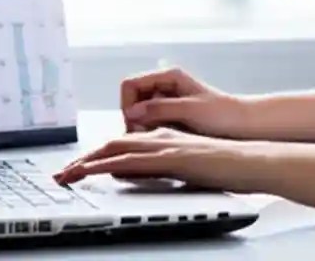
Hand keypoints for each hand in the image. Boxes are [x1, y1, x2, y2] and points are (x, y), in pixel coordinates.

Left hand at [52, 127, 267, 192]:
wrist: (252, 159)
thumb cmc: (229, 166)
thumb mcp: (190, 168)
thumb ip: (166, 170)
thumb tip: (146, 178)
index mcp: (165, 138)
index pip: (124, 145)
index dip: (98, 156)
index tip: (79, 170)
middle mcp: (160, 137)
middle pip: (111, 144)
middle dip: (83, 159)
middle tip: (61, 175)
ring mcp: (163, 146)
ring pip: (113, 150)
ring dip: (85, 163)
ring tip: (64, 176)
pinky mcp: (169, 158)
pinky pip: (129, 161)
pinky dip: (104, 166)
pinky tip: (89, 173)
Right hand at [120, 66, 250, 137]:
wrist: (246, 126)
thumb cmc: (225, 115)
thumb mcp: (190, 110)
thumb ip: (159, 109)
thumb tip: (132, 113)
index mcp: (168, 76)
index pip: (129, 85)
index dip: (128, 106)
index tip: (136, 124)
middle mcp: (165, 87)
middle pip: (131, 102)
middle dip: (134, 120)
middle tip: (146, 138)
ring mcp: (167, 103)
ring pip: (139, 116)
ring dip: (142, 130)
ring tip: (158, 141)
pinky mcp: (172, 119)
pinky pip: (150, 126)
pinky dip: (151, 135)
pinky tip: (164, 143)